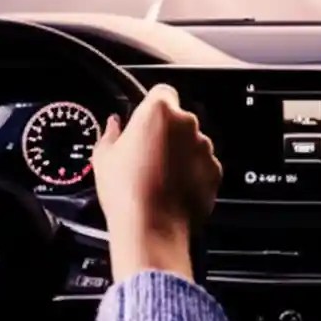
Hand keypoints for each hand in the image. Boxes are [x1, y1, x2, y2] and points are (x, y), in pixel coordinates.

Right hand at [91, 84, 221, 281]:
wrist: (151, 229)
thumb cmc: (126, 192)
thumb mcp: (104, 157)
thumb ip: (111, 132)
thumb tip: (113, 124)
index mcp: (159, 110)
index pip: (162, 91)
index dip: (152, 105)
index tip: (144, 120)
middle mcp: (187, 124)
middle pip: (178, 119)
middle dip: (166, 132)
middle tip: (146, 154)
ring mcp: (204, 148)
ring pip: (192, 143)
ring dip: (180, 153)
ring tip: (158, 176)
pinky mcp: (215, 171)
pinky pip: (202, 165)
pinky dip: (192, 173)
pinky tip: (172, 189)